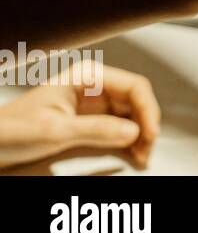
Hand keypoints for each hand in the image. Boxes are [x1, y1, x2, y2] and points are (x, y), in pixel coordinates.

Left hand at [0, 61, 159, 169]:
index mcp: (87, 77)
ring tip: (140, 154)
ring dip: (139, 136)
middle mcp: (94, 88)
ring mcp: (93, 106)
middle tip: (146, 148)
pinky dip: (128, 142)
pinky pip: (118, 129)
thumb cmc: (10, 129)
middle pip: (136, 102)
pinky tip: (131, 153)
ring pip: (131, 116)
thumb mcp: (55, 131)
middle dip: (145, 125)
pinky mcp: (90, 123)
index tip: (149, 133)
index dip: (147, 110)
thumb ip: (97, 129)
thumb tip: (133, 131)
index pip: (134, 86)